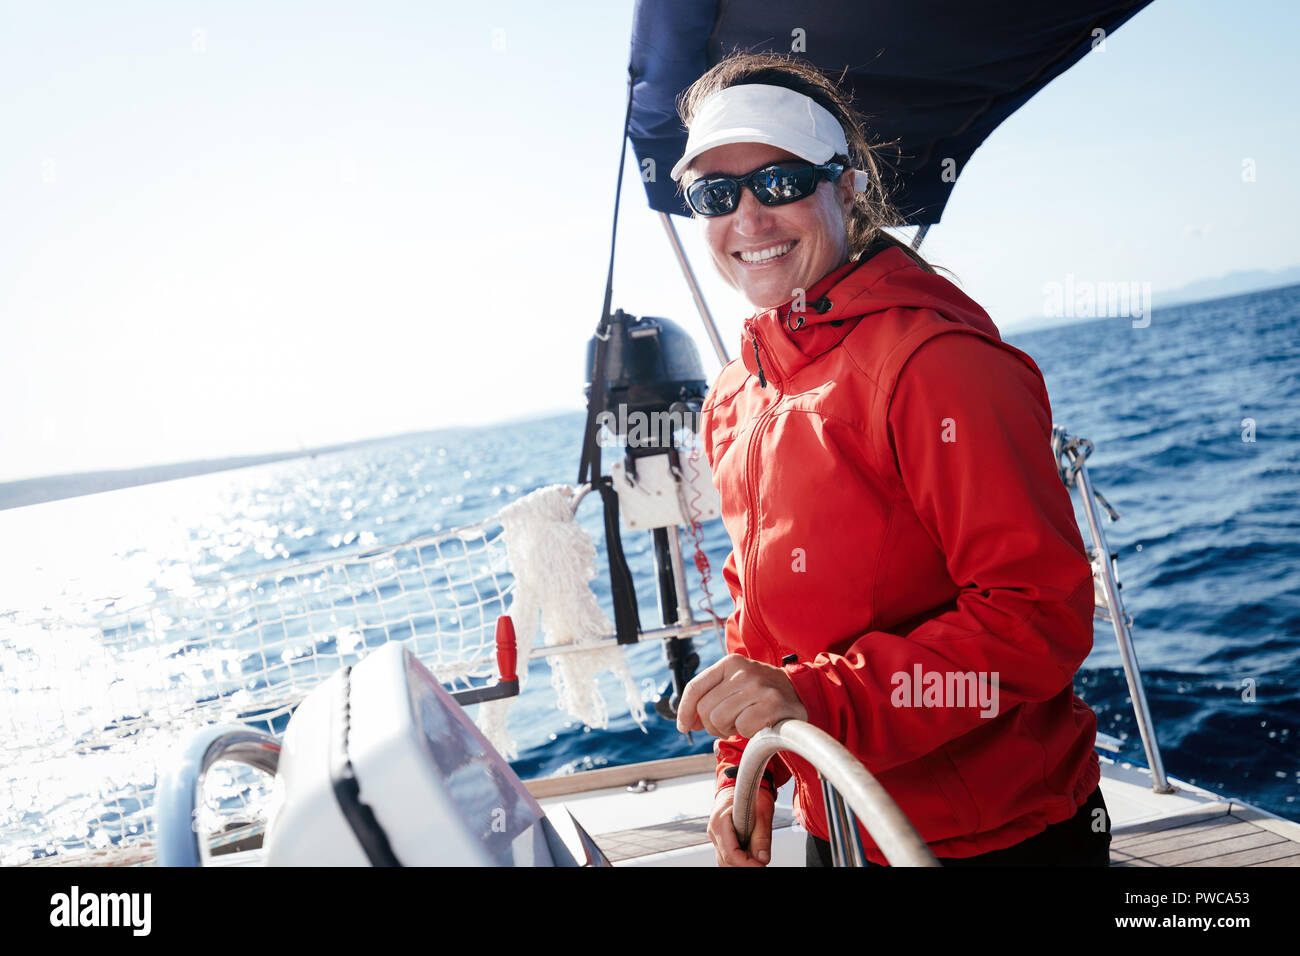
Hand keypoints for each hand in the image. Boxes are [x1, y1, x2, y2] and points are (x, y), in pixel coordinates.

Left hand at [676, 653, 807, 737]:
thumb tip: (688, 721)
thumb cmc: (763, 692)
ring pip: (720, 719)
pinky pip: (743, 727)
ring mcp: (758, 686)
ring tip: (743, 723)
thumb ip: (712, 697)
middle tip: (728, 726)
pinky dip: (748, 732)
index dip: (684, 710)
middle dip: (712, 725)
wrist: (802, 692)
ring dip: (730, 729)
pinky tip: (758, 724)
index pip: (695, 688)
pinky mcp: (772, 703)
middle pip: (705, 709)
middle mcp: (742, 671)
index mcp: (730, 663)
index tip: (684, 726)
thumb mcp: (736, 684)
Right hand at [709, 784, 775, 866]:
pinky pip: (726, 855)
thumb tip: (762, 858)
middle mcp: (714, 831)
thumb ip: (762, 835)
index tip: (761, 865)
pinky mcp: (721, 838)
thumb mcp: (762, 810)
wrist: (742, 782)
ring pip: (724, 860)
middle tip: (761, 863)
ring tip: (756, 859)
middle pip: (725, 860)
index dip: (746, 863)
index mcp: (720, 822)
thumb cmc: (750, 791)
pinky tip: (750, 856)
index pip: (730, 853)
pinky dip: (738, 859)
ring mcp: (716, 835)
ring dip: (740, 863)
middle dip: (743, 865)